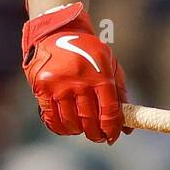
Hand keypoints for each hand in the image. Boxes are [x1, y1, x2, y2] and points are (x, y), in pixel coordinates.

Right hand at [21, 1, 128, 143]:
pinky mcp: (42, 88)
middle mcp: (80, 82)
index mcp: (101, 76)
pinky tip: (66, 127)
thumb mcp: (110, 65)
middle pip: (90, 120)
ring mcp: (59, 86)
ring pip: (71, 122)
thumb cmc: (89, 51)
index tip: (112, 137)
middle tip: (98, 137)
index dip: (111, 129)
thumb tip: (127, 127)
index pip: (109, 112)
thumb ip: (119, 94)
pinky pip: (51, 118)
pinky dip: (60, 127)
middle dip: (96, 134)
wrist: (58, 32)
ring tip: (82, 129)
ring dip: (78, 131)